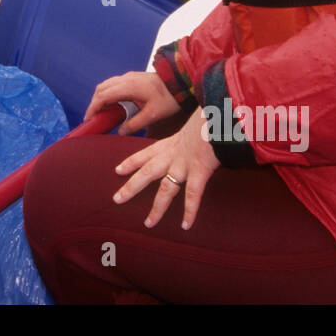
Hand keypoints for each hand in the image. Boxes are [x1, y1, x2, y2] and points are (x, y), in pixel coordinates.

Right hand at [84, 70, 179, 135]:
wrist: (180, 82)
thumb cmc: (169, 99)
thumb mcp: (152, 115)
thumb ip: (134, 124)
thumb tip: (120, 132)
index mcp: (128, 87)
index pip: (103, 96)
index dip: (93, 108)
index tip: (88, 119)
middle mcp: (126, 79)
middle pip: (101, 89)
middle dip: (94, 103)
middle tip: (94, 118)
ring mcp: (129, 76)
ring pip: (106, 84)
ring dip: (100, 97)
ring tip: (101, 112)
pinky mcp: (132, 77)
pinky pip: (114, 83)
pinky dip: (108, 93)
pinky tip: (112, 104)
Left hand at [111, 111, 219, 229]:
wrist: (219, 110)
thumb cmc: (211, 113)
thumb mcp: (195, 122)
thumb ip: (194, 131)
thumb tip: (200, 135)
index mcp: (172, 142)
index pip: (146, 153)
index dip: (131, 162)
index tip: (118, 170)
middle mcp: (173, 154)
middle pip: (147, 173)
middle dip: (131, 187)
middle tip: (116, 199)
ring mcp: (185, 163)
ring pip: (166, 189)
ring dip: (157, 208)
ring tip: (149, 223)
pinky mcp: (199, 170)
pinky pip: (192, 194)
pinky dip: (190, 211)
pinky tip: (185, 225)